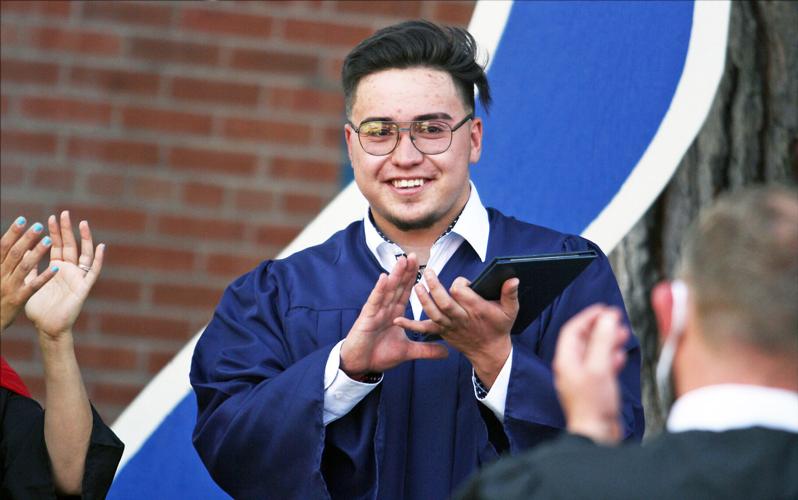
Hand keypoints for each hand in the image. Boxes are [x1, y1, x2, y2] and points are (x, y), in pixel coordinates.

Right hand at [1, 216, 57, 331]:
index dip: (12, 233)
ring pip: (24, 267)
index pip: (3, 247)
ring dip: (37, 253)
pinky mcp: (18, 300)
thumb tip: (20, 246)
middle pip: (14, 254)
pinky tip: (56, 269)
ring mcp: (9, 287)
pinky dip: (44, 277)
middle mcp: (1, 275)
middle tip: (39, 226)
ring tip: (49, 240)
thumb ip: (6, 263)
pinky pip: (32, 286)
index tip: (23, 219)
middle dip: (26, 238)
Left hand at [25, 211, 103, 340]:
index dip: (54, 232)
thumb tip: (26, 248)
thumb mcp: (31, 282)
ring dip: (84, 239)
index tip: (50, 218)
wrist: (47, 327)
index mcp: (57, 268)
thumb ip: (31, 267)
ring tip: (82, 223)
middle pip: (69, 245)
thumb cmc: (39, 309)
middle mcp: (69, 270)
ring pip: (83, 254)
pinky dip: (99, 259)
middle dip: (66, 230)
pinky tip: (101, 247)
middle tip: (64, 213)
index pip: (56, 246)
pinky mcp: (84, 287)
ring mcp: (78, 277)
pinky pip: (93, 271)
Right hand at [339, 254, 448, 377]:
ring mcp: (376, 311)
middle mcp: (386, 309)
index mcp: (395, 314)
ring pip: (387, 290)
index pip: (405, 293)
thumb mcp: (408, 351)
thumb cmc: (379, 355)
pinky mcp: (367, 317)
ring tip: (402, 260)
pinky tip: (384, 277)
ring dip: (395, 275)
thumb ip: (426, 349)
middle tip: (414, 255)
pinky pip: (374, 301)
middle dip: (405, 271)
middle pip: (397, 286)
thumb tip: (446, 351)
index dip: (413, 279)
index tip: (422, 265)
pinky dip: (379, 289)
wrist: (361, 365)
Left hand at [393, 270, 517, 386]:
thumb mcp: (510, 311)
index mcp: (477, 310)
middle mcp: (461, 318)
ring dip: (422, 300)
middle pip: (445, 302)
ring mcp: (449, 326)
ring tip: (416, 286)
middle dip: (435, 287)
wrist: (488, 351)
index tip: (462, 282)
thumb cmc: (499, 327)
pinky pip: (424, 329)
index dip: (460, 284)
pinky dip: (410, 326)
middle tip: (427, 272)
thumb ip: (510, 295)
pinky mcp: (441, 331)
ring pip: (433, 313)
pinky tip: (397, 320)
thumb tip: (513, 279)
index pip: (463, 293)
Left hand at [552, 305, 628, 444]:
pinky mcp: (592, 388)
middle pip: (584, 339)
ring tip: (622, 333)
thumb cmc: (593, 405)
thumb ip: (603, 341)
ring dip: (607, 341)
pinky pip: (600, 366)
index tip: (603, 309)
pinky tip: (619, 356)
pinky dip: (609, 357)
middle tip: (615, 318)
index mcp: (566, 360)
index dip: (588, 316)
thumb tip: (607, 318)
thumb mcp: (600, 367)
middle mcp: (571, 367)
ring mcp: (581, 378)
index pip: (573, 330)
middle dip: (600, 327)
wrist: (597, 434)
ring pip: (593, 352)